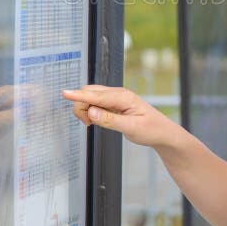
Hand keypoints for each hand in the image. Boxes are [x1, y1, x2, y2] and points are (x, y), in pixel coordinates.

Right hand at [62, 85, 176, 147]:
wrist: (162, 132)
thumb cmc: (150, 130)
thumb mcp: (131, 128)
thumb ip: (110, 120)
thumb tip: (91, 112)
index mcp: (123, 97)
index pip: (96, 95)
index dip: (79, 96)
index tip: (64, 93)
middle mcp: (117, 94)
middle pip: (89, 93)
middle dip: (81, 106)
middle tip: (88, 124)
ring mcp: (115, 98)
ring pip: (90, 97)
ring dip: (85, 109)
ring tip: (92, 124)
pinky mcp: (113, 104)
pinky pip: (95, 103)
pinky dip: (90, 111)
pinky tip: (95, 120)